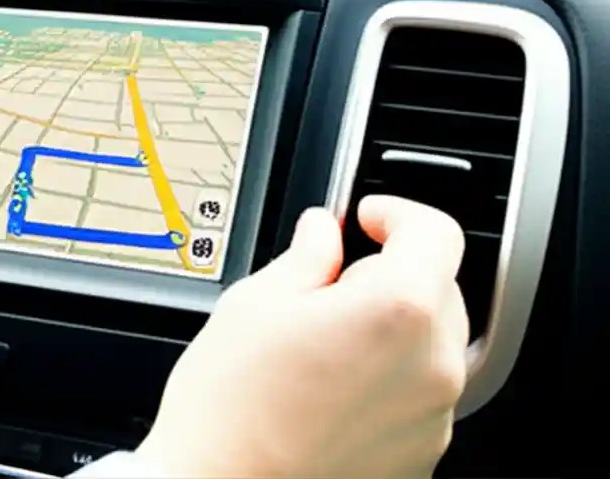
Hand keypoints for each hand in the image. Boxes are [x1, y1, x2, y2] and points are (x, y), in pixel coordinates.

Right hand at [137, 196, 468, 477]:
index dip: (398, 213)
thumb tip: (322, 234)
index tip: (368, 217)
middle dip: (388, 274)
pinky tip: (326, 388)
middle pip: (437, 289)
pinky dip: (385, 379)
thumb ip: (306, 256)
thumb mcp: (254, 303)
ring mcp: (430, 417)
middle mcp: (430, 365)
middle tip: (325, 284)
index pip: (436, 232)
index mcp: (396, 310)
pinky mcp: (420, 455)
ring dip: (387, 330)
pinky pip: (417, 395)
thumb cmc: (229, 410)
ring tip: (317, 346)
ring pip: (427, 344)